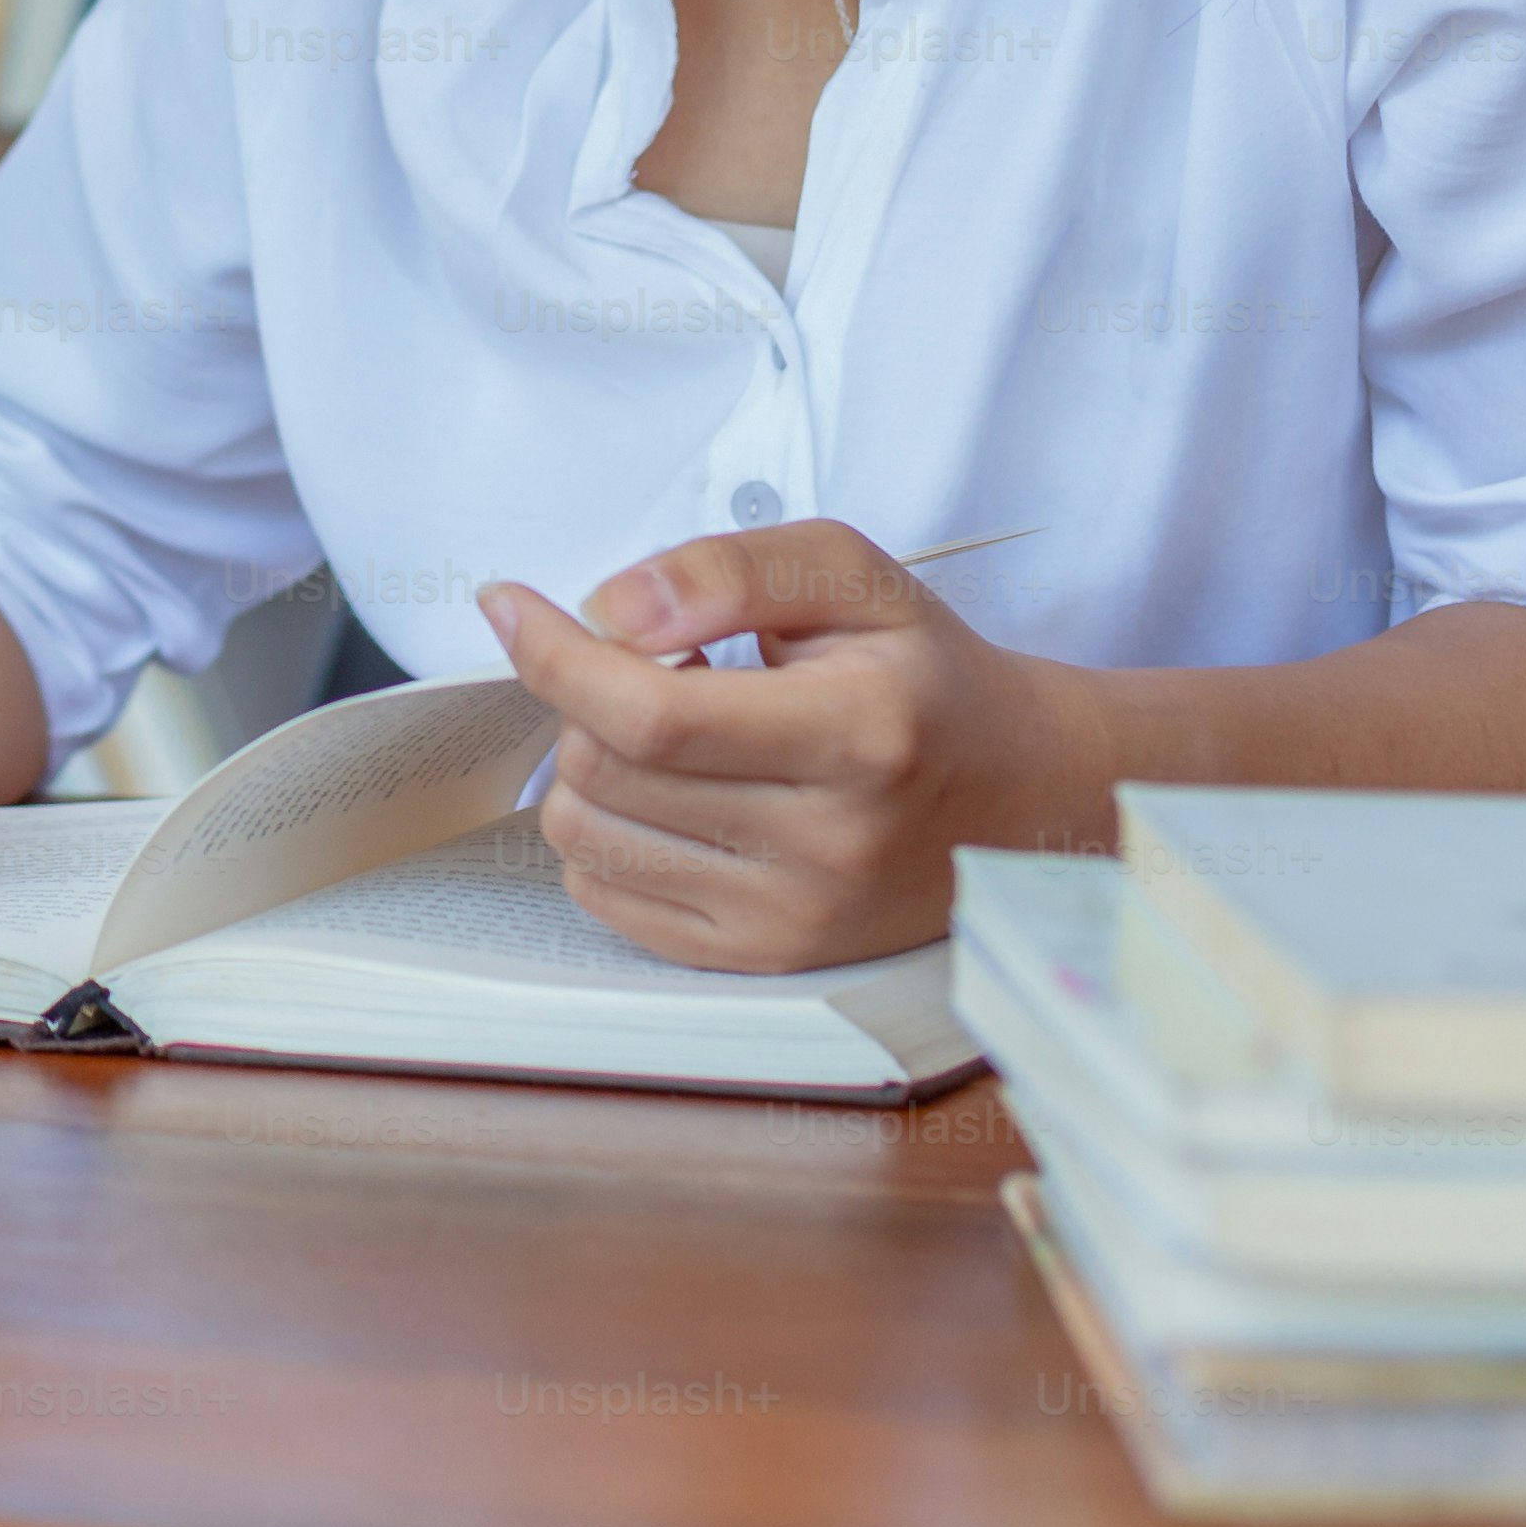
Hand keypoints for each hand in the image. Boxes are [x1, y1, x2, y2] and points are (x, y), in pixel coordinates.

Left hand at [476, 523, 1109, 971]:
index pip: (653, 714)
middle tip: (652, 666)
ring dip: (590, 766)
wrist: (1014, 795)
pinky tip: (673, 794)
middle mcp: (828, 841)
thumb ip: (730, 569)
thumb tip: (609, 609)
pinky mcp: (762, 958)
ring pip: (588, 836)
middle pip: (606, 769)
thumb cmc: (922, 673)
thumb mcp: (851, 576)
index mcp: (859, 733)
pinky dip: (607, 833)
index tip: (510, 606)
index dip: (557, 655)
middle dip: (586, 697)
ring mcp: (793, 916)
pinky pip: (607, 895)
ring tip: (669, 733)